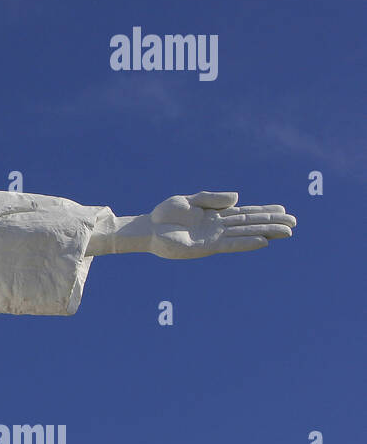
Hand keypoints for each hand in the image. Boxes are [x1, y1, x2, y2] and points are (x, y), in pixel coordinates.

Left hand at [147, 191, 294, 258]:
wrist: (150, 228)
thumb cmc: (167, 214)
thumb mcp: (190, 200)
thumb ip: (213, 198)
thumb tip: (238, 197)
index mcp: (216, 215)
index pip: (245, 212)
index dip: (264, 211)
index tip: (283, 210)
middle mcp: (219, 227)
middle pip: (250, 223)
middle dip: (272, 222)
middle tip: (294, 223)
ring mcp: (215, 237)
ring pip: (246, 234)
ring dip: (266, 233)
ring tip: (287, 233)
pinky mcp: (207, 247)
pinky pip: (231, 244)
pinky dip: (247, 243)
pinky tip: (263, 242)